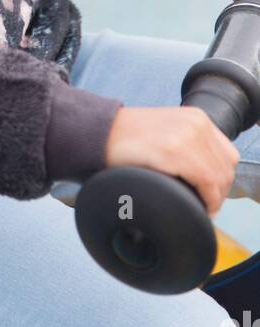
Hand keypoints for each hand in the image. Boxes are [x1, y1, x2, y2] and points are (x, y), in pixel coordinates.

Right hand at [104, 106, 240, 217]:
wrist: (99, 132)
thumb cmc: (130, 139)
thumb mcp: (169, 132)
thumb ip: (190, 145)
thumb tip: (209, 180)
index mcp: (197, 118)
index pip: (228, 156)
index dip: (221, 180)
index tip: (208, 195)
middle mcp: (196, 123)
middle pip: (225, 170)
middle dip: (218, 193)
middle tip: (201, 206)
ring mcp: (186, 135)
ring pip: (218, 179)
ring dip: (212, 199)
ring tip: (197, 209)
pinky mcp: (174, 150)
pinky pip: (206, 182)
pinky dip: (206, 200)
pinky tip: (195, 207)